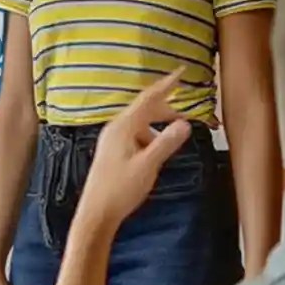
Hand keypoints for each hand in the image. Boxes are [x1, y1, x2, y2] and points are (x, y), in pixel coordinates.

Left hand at [78, 68, 192, 229]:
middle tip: (187, 117)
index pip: (148, 99)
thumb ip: (166, 143)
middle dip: (167, 110)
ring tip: (175, 138)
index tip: (180, 72)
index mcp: (123, 127)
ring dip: (159, 127)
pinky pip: (136, 135)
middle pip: (145, 110)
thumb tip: (185, 123)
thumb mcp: (148, 166)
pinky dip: (151, 138)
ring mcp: (112, 140)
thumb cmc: (120, 190)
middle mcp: (115, 129)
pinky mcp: (113, 151)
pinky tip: (157, 152)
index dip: (165, 85)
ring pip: (141, 124)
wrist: (96, 212)